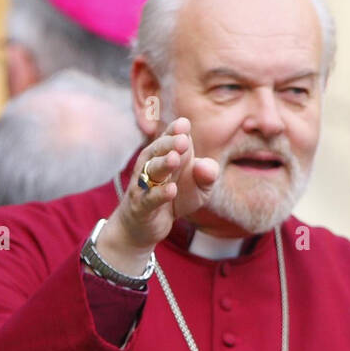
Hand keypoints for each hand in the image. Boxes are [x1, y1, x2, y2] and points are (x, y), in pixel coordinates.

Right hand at [92, 118, 220, 276]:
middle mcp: (151, 165)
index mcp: (166, 155)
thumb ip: (207, 175)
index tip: (184, 124)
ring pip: (151, 170)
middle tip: (183, 140)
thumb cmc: (175, 199)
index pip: (169, 138)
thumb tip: (205, 165)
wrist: (146, 226)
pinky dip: (160, 194)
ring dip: (163, 164)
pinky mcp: (141, 207)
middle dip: (169, 144)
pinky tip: (171, 190)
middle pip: (158, 150)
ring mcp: (144, 185)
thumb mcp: (200, 187)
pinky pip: (149, 198)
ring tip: (175, 159)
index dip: (175, 131)